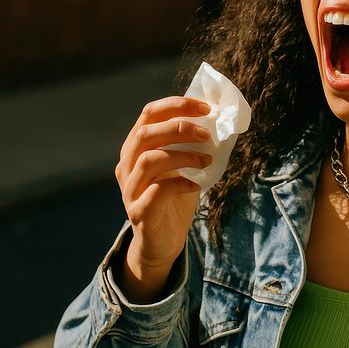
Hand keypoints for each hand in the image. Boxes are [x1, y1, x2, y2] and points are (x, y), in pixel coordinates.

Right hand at [114, 96, 212, 300]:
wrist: (160, 241)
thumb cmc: (173, 197)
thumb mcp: (182, 166)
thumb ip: (192, 144)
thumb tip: (221, 121)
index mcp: (136, 147)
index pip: (149, 113)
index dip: (177, 105)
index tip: (206, 108)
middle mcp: (127, 164)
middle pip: (146, 133)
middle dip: (179, 127)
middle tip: (207, 134)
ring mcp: (129, 189)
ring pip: (149, 160)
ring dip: (183, 155)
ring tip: (206, 161)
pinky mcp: (138, 212)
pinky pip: (157, 192)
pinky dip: (181, 184)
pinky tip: (197, 186)